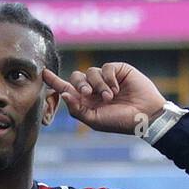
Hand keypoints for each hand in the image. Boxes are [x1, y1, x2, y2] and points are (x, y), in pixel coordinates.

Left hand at [42, 62, 165, 134]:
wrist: (145, 115)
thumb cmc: (120, 121)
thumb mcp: (95, 120)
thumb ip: (77, 109)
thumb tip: (63, 95)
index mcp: (86, 101)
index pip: (67, 88)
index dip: (54, 81)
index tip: (43, 73)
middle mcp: (94, 88)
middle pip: (76, 78)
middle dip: (79, 85)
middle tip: (88, 94)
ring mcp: (106, 78)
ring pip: (90, 72)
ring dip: (98, 85)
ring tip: (110, 97)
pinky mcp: (118, 70)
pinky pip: (105, 67)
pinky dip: (108, 78)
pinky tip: (117, 88)